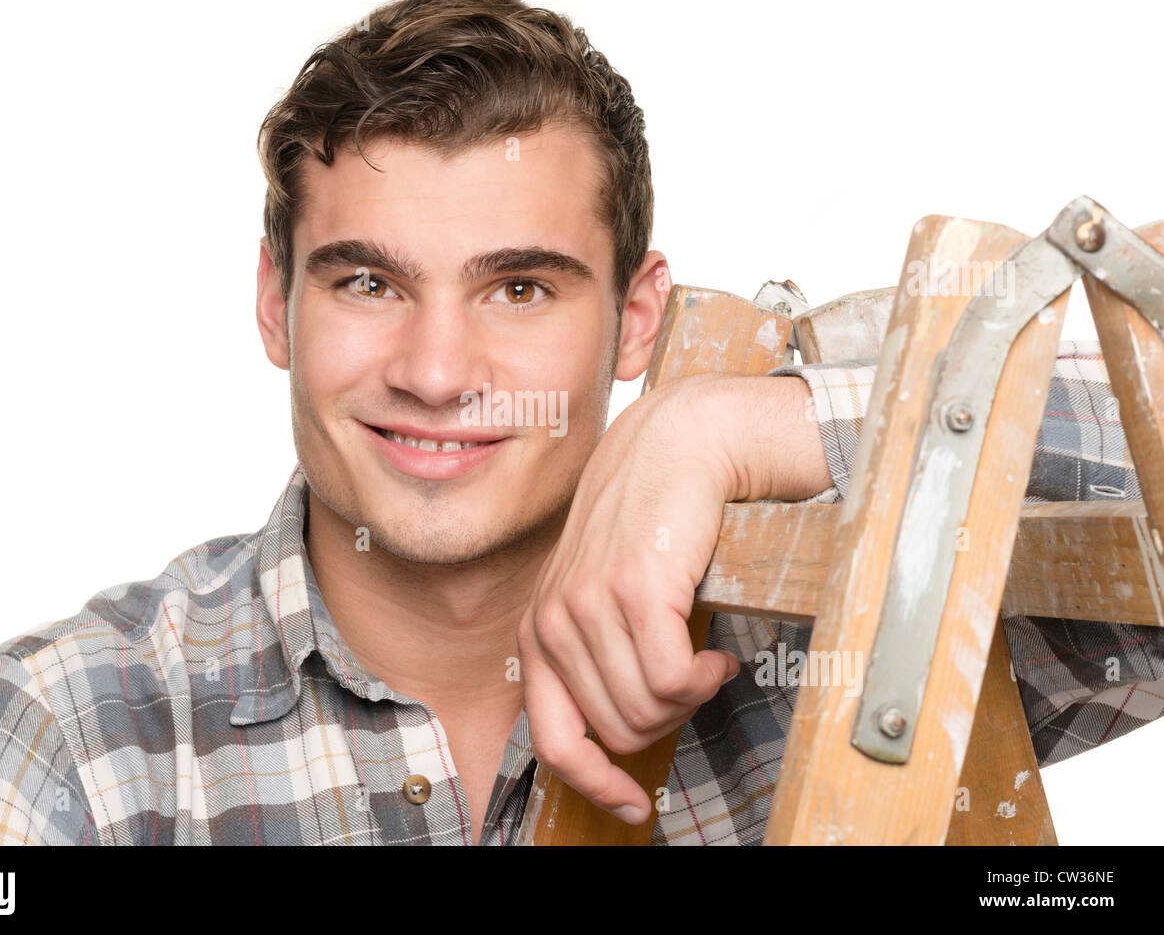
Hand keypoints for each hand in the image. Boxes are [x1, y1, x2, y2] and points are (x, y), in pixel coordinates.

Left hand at [517, 372, 826, 823]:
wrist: (676, 448)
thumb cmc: (644, 526)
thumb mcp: (599, 595)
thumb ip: (595, 656)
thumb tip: (624, 737)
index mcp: (537, 632)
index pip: (552, 741)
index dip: (595, 784)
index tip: (633, 805)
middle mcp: (552, 624)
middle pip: (619, 731)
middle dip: (667, 722)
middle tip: (693, 683)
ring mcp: (589, 607)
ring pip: (650, 710)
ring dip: (691, 698)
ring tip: (706, 661)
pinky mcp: (635, 592)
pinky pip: (675, 682)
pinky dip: (706, 680)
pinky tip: (716, 655)